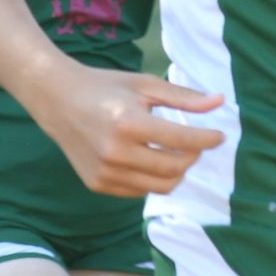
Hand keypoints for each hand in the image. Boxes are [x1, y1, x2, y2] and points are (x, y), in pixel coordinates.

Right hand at [31, 64, 225, 197]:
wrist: (57, 100)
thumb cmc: (104, 87)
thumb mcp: (144, 85)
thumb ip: (182, 97)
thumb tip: (219, 102)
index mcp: (129, 123)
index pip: (181, 140)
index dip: (206, 139)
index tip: (219, 136)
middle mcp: (116, 153)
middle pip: (174, 168)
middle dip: (193, 157)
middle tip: (196, 144)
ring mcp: (105, 173)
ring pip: (159, 186)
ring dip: (176, 171)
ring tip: (176, 153)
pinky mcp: (98, 185)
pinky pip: (139, 191)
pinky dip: (153, 178)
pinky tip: (149, 159)